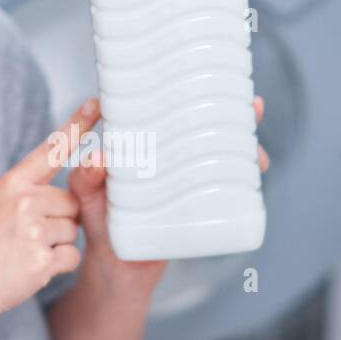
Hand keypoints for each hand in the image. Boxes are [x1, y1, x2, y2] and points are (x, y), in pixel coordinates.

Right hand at [0, 100, 99, 322]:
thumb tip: (72, 190)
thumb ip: (28, 192)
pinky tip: (31, 269)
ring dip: (58, 245)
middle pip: (72, 203)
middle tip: (28, 237)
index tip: (98, 104)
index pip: (51, 149)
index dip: (78, 124)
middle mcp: (23, 201)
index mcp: (11, 183)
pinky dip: (58, 266)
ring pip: (74, 230)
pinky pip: (72, 257)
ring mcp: (33, 229)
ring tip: (25, 253)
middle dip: (60, 221)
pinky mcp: (42, 258)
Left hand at [68, 95, 268, 289]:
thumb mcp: (84, 194)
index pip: (170, 109)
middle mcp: (172, 155)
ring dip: (245, 142)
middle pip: (206, 125)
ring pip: (223, 153)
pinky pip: (227, 188)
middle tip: (250, 105)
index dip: (189, 90)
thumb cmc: (97, 221)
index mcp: (145, 144)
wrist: (118, 267)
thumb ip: (86, 177)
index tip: (205, 72)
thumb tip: (98, 158)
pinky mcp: (202, 207)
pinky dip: (245, 179)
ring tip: (255, 140)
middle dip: (231, 111)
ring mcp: (189, 180)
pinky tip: (256, 168)